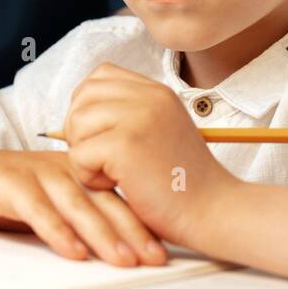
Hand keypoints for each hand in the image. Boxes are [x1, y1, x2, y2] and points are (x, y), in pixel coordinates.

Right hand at [0, 146, 168, 267]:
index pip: (116, 197)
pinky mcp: (9, 184)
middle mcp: (61, 169)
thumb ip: (72, 217)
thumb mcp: (43, 204)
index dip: (141, 223)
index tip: (164, 250)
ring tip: (124, 260)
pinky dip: (57, 231)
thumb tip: (110, 247)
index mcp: (75, 171)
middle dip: (134, 231)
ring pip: (77, 205)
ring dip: (103, 234)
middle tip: (157, 257)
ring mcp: (35, 173)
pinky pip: (38, 209)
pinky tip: (73, 252)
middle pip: (104, 200)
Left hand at [61, 62, 237, 245]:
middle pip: (82, 95)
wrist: (213, 212)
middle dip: (80, 130)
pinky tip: (118, 186)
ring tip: (113, 174)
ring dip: (83, 155)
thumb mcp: (160, 133)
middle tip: (103, 160)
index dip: (89, 105)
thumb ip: (128, 114)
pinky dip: (89, 177)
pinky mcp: (125, 144)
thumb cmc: (181, 183)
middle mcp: (149, 96)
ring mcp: (138, 117)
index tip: (102, 136)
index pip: (100, 76)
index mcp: (157, 91)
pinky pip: (79, 154)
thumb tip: (74, 113)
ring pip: (75, 123)